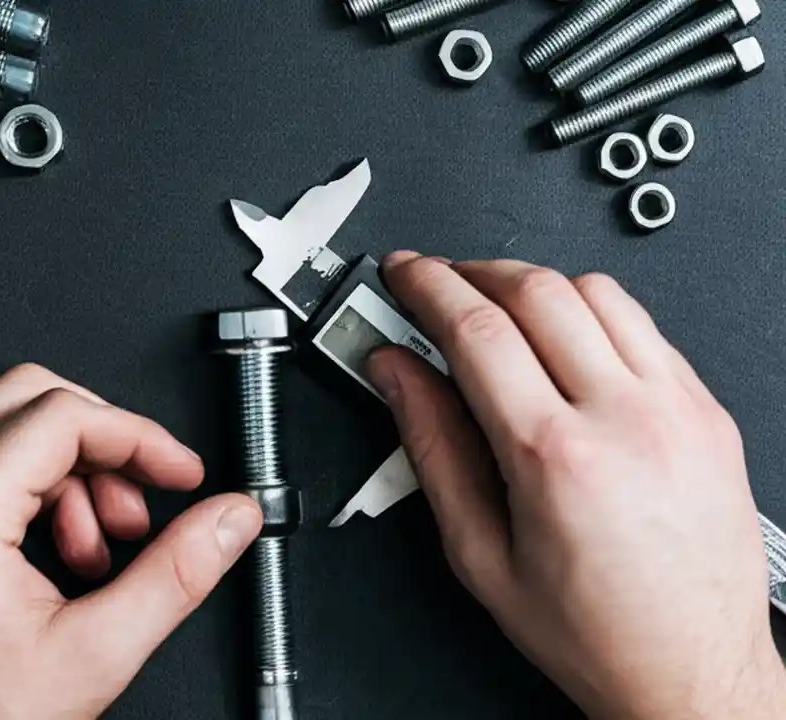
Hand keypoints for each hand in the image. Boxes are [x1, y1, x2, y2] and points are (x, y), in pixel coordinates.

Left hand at [0, 364, 262, 719]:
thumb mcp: (93, 653)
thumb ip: (175, 575)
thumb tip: (226, 520)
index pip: (65, 415)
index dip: (139, 437)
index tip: (179, 472)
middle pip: (32, 400)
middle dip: (104, 444)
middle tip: (145, 497)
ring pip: (9, 429)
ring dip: (74, 474)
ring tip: (106, 548)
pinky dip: (40, 493)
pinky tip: (68, 557)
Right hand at [368, 253, 785, 719]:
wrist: (692, 671)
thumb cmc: (595, 631)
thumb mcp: (479, 553)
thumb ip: (431, 448)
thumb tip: (399, 376)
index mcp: (556, 456)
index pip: (477, 329)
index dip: (427, 286)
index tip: (404, 275)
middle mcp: (625, 419)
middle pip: (537, 291)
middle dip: (472, 270)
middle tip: (437, 282)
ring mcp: (677, 409)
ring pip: (597, 291)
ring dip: (533, 282)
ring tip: (495, 304)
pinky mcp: (707, 411)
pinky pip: (644, 325)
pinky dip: (591, 311)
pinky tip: (563, 337)